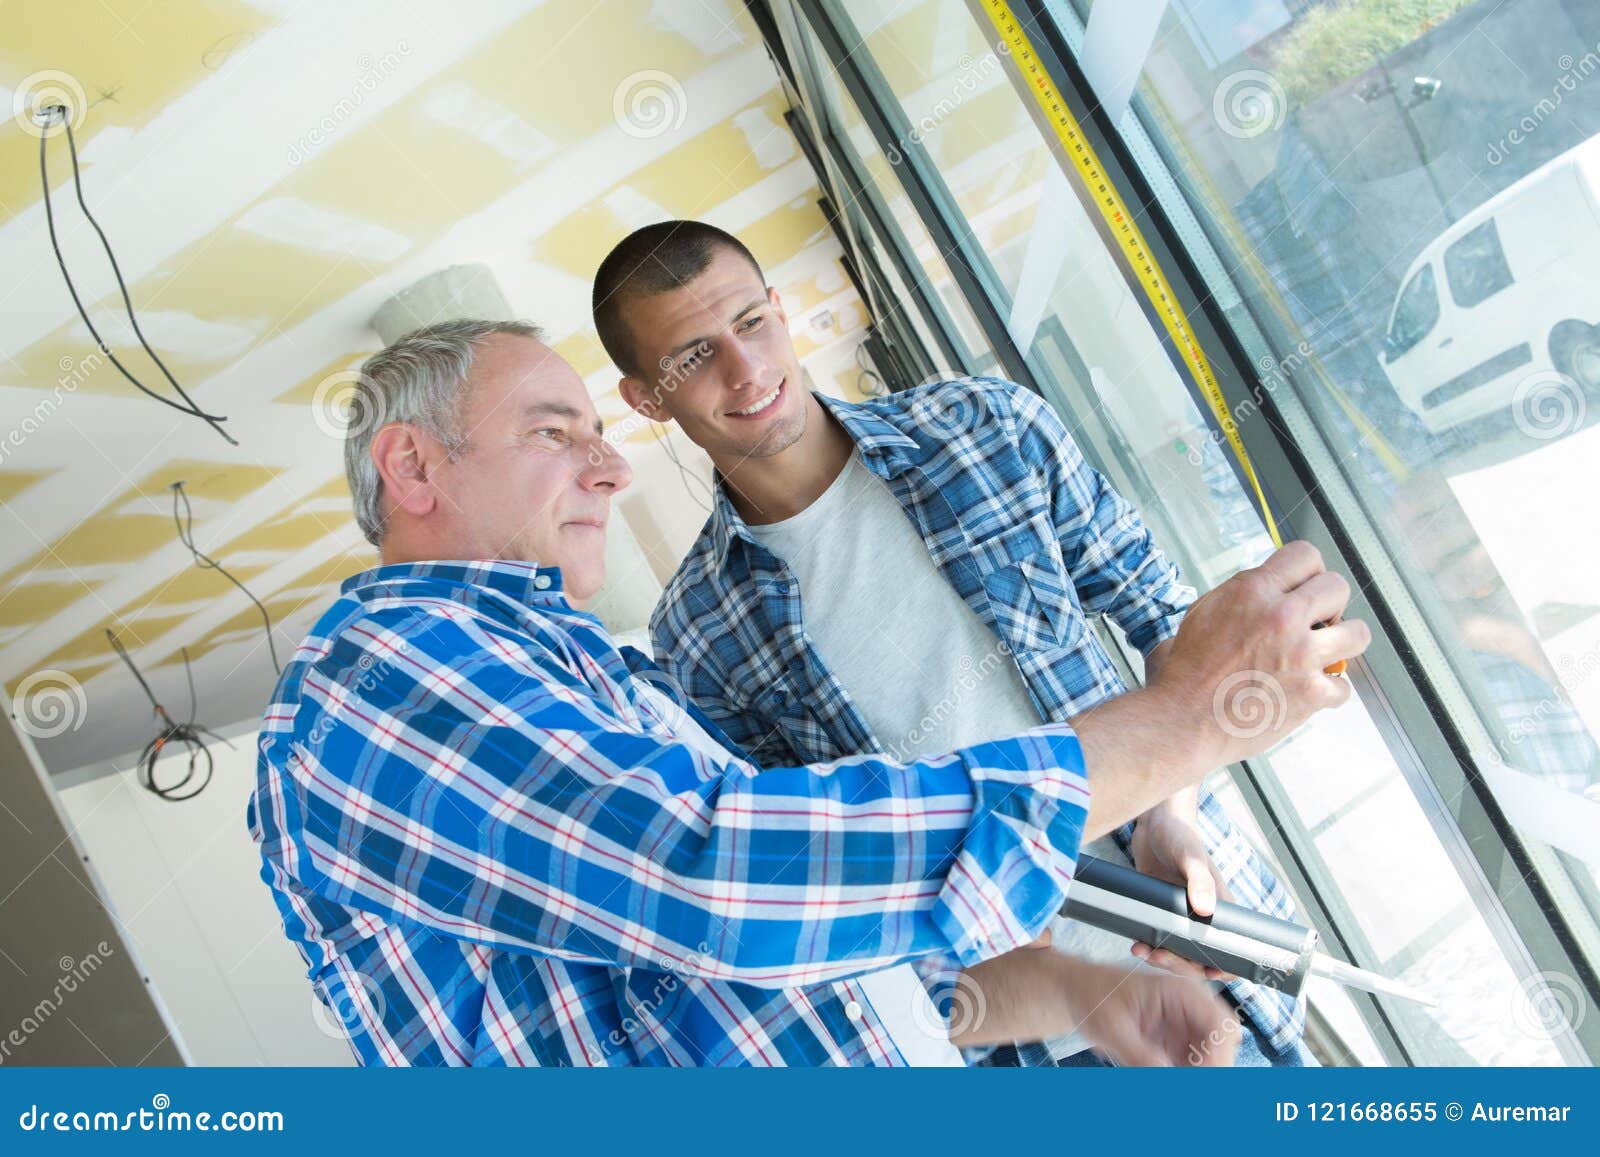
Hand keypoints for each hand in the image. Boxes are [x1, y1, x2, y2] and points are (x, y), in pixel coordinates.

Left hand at [949, 946, 1238, 1064]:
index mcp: (1178, 989)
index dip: (1217, 1056)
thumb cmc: (1091, 993)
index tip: (1201, 1078)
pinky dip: (1184, 1074)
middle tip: (1185, 1084)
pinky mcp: (1178, 1039)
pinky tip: (1157, 1073)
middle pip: (1222, 1042)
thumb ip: (1139, 1054)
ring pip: (1211, 1057)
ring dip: (1196, 1072)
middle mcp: (1189, 1004)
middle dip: (1210, 1066)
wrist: (1077, 991)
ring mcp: (1186, 1023)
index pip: (1219, 1024)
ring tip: (1156, 1072)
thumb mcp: (1111, 1028)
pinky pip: (1194, 1064)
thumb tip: (1163, 1074)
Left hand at [1128, 802, 1233, 979]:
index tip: (1204, 972)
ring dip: (1162, 960)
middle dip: (1181, 965)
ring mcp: (1181, 917)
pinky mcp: (1161, 913)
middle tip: (1158, 956)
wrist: (1153, 822)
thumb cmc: (1179, 833)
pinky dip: (1149, 947)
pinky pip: (1159, 940)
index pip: (1231, 949)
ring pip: (1178, 953)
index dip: (1222, 967)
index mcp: (1221, 907)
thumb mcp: (1189, 855)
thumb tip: (1204, 910)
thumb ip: (1199, 881)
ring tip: (1142, 951)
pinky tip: (1136, 944)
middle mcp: (1203, 916)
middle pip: (1200, 958)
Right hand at [1152, 541, 1369, 768]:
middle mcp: (1282, 617)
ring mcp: (1302, 656)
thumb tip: (1261, 592)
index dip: (1308, 571)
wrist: (1181, 722)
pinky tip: (1307, 693)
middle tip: (1315, 622)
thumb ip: (1239, 597)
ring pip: (1358, 632)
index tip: (1305, 587)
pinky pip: (1343, 686)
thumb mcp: (1202, 614)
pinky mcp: (1312, 694)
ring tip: (1325, 653)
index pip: (1305, 555)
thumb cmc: (1183, 673)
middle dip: (1328, 604)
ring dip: (1343, 642)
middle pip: (1338, 587)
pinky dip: (1327, 692)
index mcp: (1252, 591)